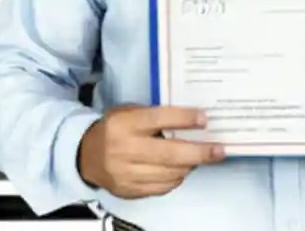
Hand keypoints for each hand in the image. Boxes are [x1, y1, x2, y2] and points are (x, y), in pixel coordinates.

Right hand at [78, 105, 225, 198]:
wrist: (85, 156)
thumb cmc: (114, 128)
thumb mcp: (128, 113)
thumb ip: (154, 116)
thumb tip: (191, 122)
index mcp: (124, 124)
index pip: (158, 119)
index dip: (184, 119)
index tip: (205, 120)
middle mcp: (124, 149)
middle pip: (170, 153)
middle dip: (199, 152)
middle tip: (219, 150)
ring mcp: (127, 173)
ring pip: (170, 173)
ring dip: (190, 165)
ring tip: (200, 158)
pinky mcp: (130, 190)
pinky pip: (163, 186)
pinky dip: (176, 178)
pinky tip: (181, 169)